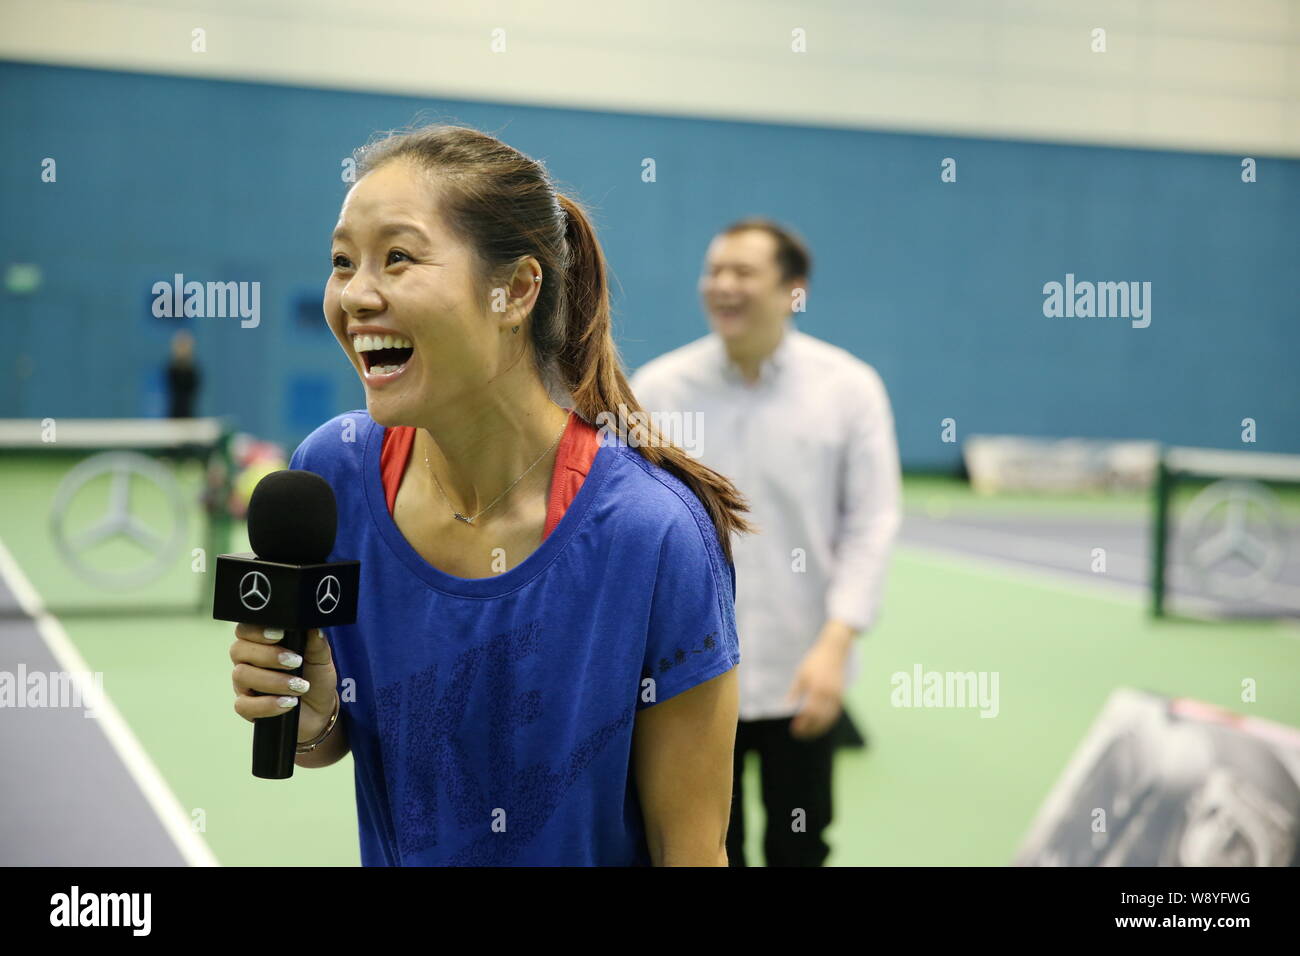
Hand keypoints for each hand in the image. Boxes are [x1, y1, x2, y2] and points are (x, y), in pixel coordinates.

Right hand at [230, 625, 338, 742]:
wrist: (319, 709)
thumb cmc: (315, 678)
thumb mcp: (320, 658)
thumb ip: (315, 642)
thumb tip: (312, 627)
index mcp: (261, 643)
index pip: (245, 629)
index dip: (258, 630)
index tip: (280, 634)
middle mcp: (247, 661)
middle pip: (238, 650)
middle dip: (268, 655)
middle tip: (296, 662)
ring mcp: (244, 685)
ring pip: (241, 675)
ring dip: (273, 680)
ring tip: (299, 686)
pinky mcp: (246, 708)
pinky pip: (243, 705)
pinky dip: (268, 704)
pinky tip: (288, 702)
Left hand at [786, 630, 850, 739]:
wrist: (834, 651)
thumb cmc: (815, 661)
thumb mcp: (801, 674)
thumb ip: (796, 691)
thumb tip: (788, 706)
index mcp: (817, 688)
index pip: (810, 712)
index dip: (803, 723)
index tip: (794, 729)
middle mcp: (828, 693)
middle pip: (820, 718)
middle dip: (809, 729)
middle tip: (799, 735)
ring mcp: (837, 695)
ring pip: (829, 718)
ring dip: (819, 728)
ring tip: (809, 733)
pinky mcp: (841, 695)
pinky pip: (835, 713)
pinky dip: (827, 721)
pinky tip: (820, 725)